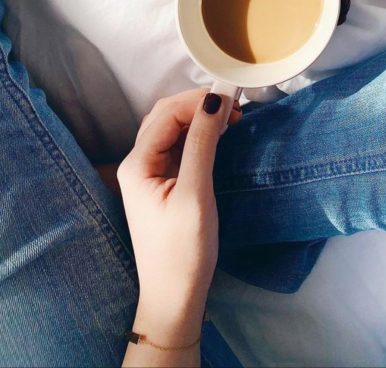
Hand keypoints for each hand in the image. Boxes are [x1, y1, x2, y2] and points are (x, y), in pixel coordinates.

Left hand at [117, 89, 240, 352]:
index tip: (235, 102)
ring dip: (199, 117)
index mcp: (137, 164)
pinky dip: (198, 134)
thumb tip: (215, 99)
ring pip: (172, 128)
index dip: (199, 100)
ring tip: (232, 118)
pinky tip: (218, 135)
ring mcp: (149, 174)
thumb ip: (202, 144)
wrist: (174, 297)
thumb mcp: (196, 194)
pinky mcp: (162, 184)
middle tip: (236, 108)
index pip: (167, 113)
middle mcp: (137, 163)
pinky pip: (178, 146)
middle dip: (199, 104)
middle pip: (166, 116)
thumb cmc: (184, 250)